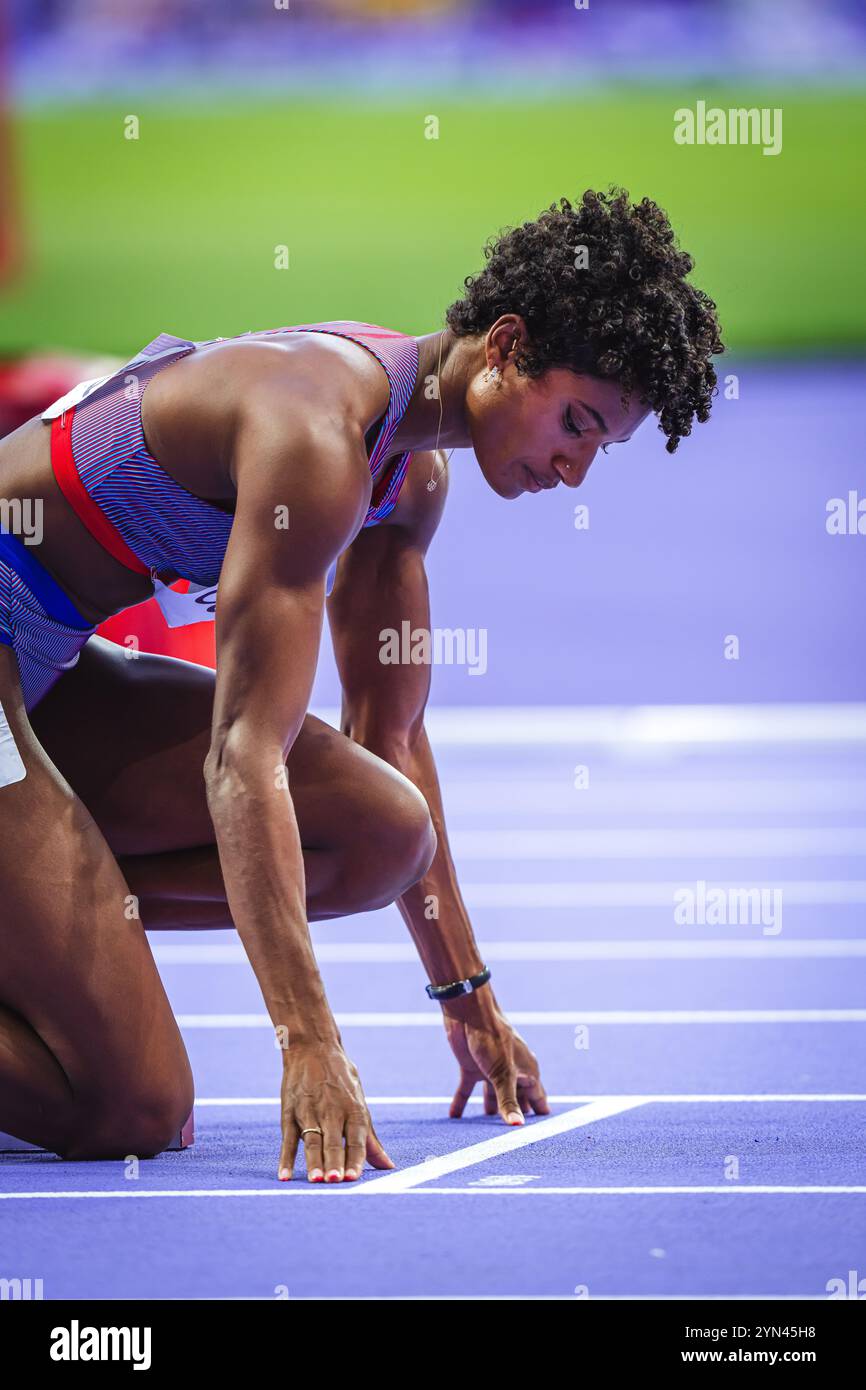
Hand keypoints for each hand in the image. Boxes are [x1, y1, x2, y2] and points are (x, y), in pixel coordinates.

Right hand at [278, 1041, 393, 1181]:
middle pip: (333, 1142)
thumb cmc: (341, 1078)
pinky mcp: (290, 1111)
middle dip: (334, 1162)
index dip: (355, 1159)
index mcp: (353, 1109)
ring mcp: (309, 1111)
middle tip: (335, 1181)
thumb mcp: (359, 1101)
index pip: (356, 1139)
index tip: (354, 1178)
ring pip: (312, 1140)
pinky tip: (284, 1175)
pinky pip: (287, 1138)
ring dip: (313, 1161)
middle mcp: (332, 1110)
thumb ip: (370, 1138)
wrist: (313, 1046)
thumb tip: (388, 1166)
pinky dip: (285, 1158)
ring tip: (315, 1180)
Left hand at [442, 995, 549, 1124]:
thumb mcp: (503, 1074)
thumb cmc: (494, 1038)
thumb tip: (517, 1126)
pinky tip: (454, 1116)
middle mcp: (511, 1072)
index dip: (540, 1112)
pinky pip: (467, 1090)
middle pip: (516, 1098)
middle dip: (517, 1114)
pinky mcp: (471, 1068)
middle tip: (520, 1136)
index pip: (537, 1097)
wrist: (469, 1013)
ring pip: (492, 1096)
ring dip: (490, 1111)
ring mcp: (490, 1071)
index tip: (546, 1130)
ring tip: (486, 1133)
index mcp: (526, 1071)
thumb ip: (509, 1101)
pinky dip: (461, 1102)